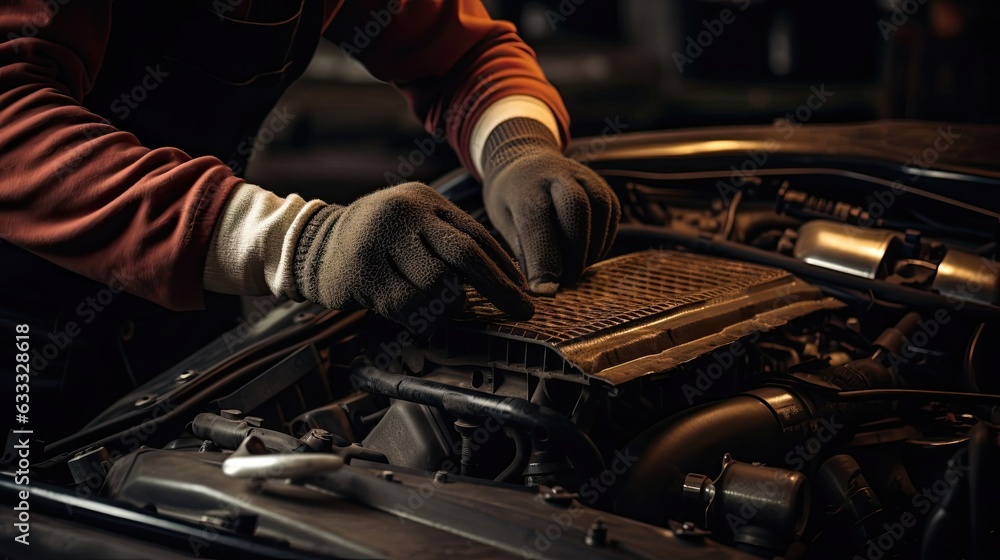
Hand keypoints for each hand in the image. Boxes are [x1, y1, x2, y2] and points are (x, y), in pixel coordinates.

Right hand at [292, 182, 532, 327]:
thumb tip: (505, 279)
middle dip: (500, 288)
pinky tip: (422, 317)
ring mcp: (380, 243)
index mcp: (424, 200)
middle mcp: (403, 214)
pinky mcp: (362, 274)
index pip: (476, 234)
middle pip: (464, 256)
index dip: (506, 267)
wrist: (315, 242)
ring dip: (451, 307)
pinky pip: (408, 308)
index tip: (526, 293)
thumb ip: (451, 240)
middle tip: (523, 311)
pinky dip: (422, 319)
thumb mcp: (415, 221)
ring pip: (437, 286)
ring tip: (447, 310)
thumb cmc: (381, 239)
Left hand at [480, 118, 619, 294]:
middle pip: (576, 209)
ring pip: (600, 212)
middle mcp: (557, 175)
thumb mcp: (504, 222)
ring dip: (590, 250)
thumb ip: (525, 251)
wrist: (525, 159)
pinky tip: (585, 256)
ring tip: (573, 270)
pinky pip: (610, 216)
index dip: (544, 260)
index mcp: (525, 186)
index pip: (536, 222)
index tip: (546, 291)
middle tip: (565, 281)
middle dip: (574, 253)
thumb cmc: (511, 198)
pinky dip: (601, 243)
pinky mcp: (603, 186)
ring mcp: (584, 177)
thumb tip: (543, 288)